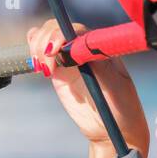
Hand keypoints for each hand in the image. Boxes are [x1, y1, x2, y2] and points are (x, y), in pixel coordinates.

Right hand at [27, 20, 150, 151]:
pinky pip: (42, 54)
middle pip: (56, 29)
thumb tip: (80, 48)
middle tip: (46, 67)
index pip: (76, 30)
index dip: (60, 34)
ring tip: (44, 70)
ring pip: (45, 37)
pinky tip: (40, 68)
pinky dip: (35, 55)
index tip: (54, 50)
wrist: (111, 128)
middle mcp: (83, 49)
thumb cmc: (122, 107)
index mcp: (100, 48)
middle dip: (45, 41)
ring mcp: (69, 59)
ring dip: (37, 47)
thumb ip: (100, 67)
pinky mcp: (59, 72)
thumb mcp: (115, 87)